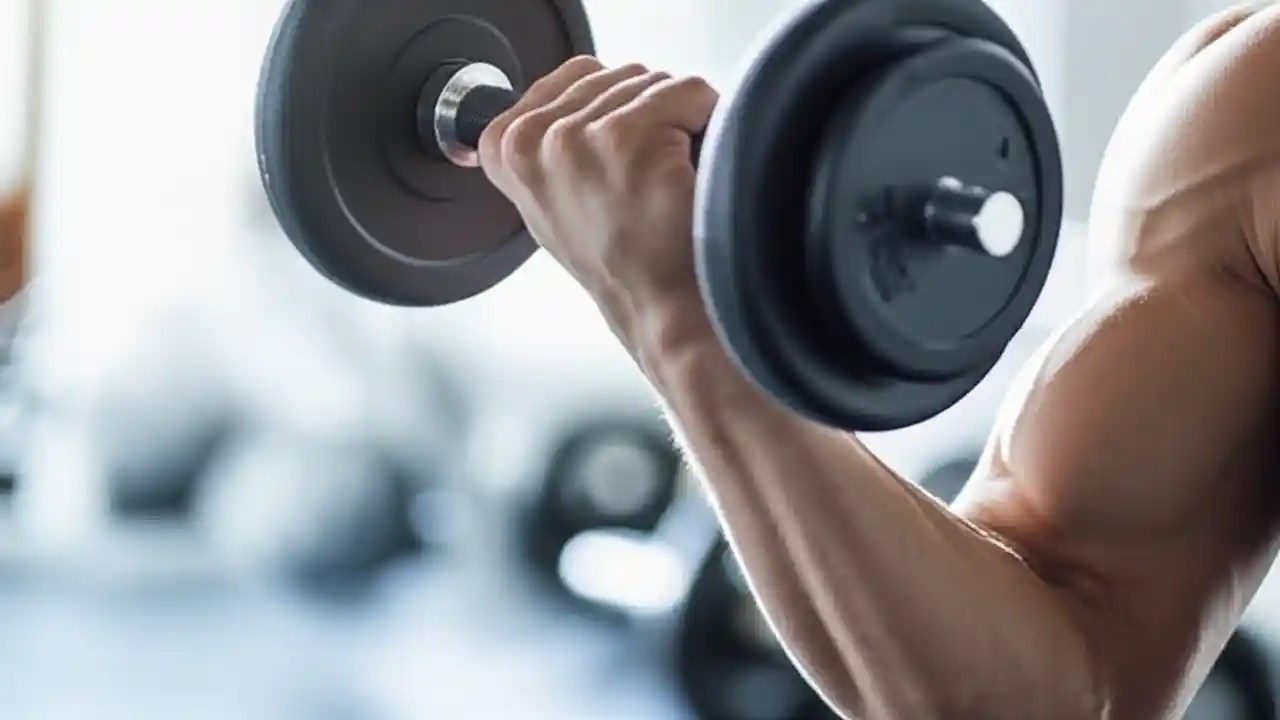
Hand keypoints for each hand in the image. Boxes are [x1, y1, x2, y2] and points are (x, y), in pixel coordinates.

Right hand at [478, 57, 718, 349]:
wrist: (663, 307)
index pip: (579, 74)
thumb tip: (578, 91)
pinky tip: (687, 178)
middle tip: (647, 184)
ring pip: (657, 85)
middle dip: (650, 119)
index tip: (619, 165)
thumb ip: (551, 140)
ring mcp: (576, 138)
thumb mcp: (556, 197)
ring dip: (679, 128)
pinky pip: (689, 93)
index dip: (617, 112)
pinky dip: (707, 127)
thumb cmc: (622, 259)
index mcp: (504, 148)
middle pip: (622, 77)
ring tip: (664, 186)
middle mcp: (531, 140)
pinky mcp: (626, 138)